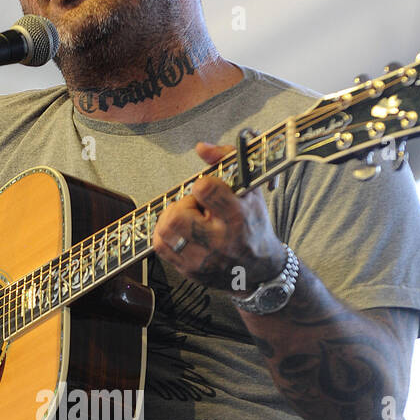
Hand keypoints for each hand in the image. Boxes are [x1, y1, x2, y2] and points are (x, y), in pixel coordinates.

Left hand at [153, 142, 286, 290]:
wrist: (258, 270)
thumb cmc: (252, 225)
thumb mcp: (250, 190)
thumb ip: (227, 161)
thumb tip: (201, 148)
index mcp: (238, 218)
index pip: (205, 190)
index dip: (202, 184)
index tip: (209, 190)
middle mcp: (220, 243)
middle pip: (178, 215)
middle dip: (183, 205)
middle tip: (195, 208)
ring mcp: (203, 260)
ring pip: (165, 231)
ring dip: (172, 219)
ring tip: (188, 220)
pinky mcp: (189, 272)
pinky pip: (160, 246)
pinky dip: (165, 234)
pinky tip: (180, 231)